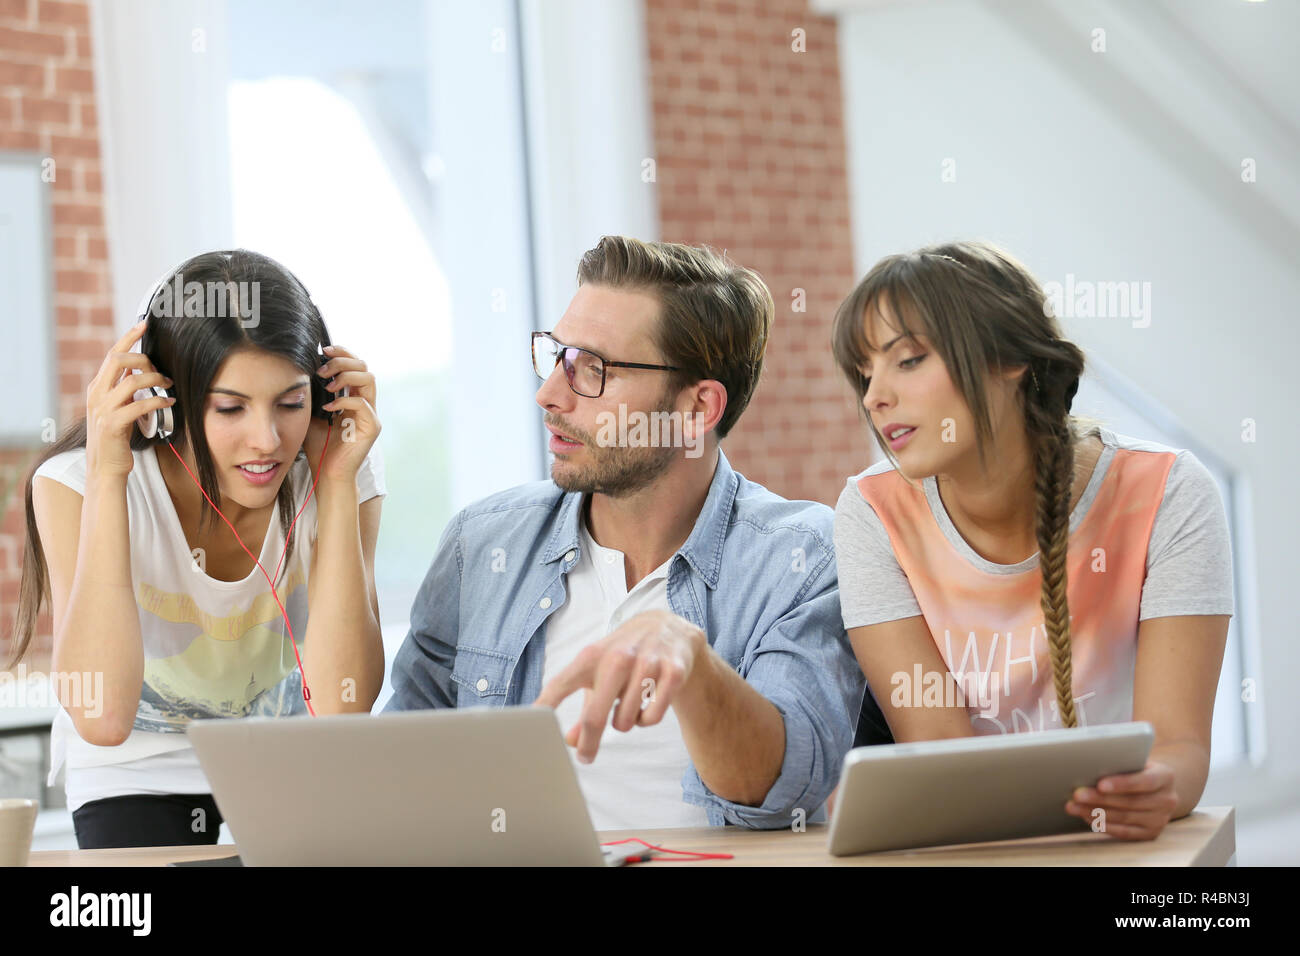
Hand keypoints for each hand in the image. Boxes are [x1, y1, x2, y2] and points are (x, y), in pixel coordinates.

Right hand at [84, 320, 174, 479]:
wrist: (105, 468)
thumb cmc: (116, 438)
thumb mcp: (118, 407)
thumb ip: (123, 388)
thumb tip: (138, 368)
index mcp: (98, 387)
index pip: (113, 355)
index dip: (128, 337)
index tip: (144, 324)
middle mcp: (96, 394)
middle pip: (117, 360)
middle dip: (143, 358)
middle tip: (161, 370)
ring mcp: (102, 409)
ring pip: (131, 381)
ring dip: (155, 380)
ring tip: (169, 386)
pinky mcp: (112, 424)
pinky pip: (139, 404)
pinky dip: (158, 400)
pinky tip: (169, 403)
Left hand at [303, 345, 380, 486]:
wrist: (326, 471)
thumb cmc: (319, 444)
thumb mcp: (312, 410)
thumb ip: (314, 391)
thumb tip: (305, 367)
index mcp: (353, 395)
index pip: (355, 364)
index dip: (342, 352)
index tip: (323, 350)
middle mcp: (365, 401)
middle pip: (364, 366)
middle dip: (342, 361)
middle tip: (322, 369)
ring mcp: (371, 413)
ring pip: (368, 379)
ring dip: (345, 376)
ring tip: (327, 385)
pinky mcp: (372, 426)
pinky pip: (362, 404)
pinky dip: (344, 401)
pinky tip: (328, 407)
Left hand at [533, 610, 705, 764]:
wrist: (666, 626)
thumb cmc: (623, 656)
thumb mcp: (599, 674)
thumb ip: (585, 708)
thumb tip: (571, 742)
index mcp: (592, 656)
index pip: (560, 684)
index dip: (544, 706)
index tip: (532, 725)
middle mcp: (617, 658)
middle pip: (594, 716)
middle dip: (589, 743)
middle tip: (586, 757)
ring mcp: (647, 663)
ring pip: (625, 722)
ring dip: (625, 723)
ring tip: (628, 705)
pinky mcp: (673, 672)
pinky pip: (652, 718)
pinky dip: (647, 720)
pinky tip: (648, 704)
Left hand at [1065, 758, 1178, 839]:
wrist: (1157, 788)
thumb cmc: (1137, 769)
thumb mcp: (1135, 761)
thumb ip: (1120, 763)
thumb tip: (1087, 765)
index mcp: (1166, 776)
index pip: (1145, 781)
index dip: (1122, 784)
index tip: (1100, 784)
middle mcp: (1167, 800)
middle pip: (1130, 802)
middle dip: (1100, 799)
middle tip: (1076, 795)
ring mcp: (1161, 819)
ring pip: (1125, 818)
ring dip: (1096, 813)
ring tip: (1074, 806)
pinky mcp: (1151, 833)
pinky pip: (1125, 832)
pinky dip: (1104, 825)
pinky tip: (1087, 818)